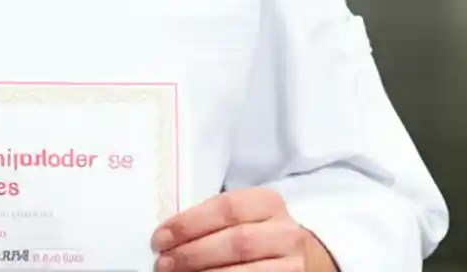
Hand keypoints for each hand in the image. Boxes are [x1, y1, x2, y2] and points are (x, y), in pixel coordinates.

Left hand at [151, 188, 336, 271]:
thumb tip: (168, 236)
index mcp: (268, 203)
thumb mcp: (245, 217)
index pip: (226, 208)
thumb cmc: (260, 233)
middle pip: (235, 241)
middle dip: (193, 254)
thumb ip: (214, 220)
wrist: (306, 258)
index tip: (160, 238)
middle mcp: (286, 232)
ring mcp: (293, 263)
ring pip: (246, 271)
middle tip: (163, 263)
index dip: (189, 223)